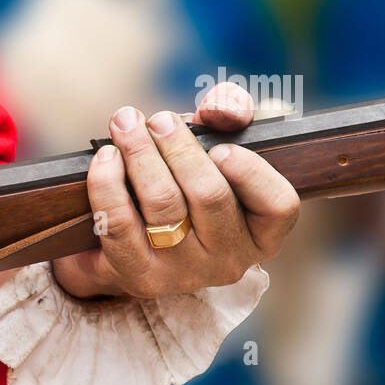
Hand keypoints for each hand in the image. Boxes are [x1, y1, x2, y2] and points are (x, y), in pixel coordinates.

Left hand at [52, 82, 299, 299]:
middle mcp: (230, 260)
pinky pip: (120, 224)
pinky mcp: (141, 276)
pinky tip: (106, 158)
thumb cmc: (184, 184)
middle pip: (209, 195)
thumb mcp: (215, 145)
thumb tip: (219, 107)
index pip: (278, 206)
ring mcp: (185, 273)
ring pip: (164, 203)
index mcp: (262, 233)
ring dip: (140, 155)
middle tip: (157, 120)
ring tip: (126, 125)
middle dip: (178, 148)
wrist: (130, 242)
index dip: (251, 172)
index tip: (220, 147)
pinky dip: (108, 185)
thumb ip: (230, 114)